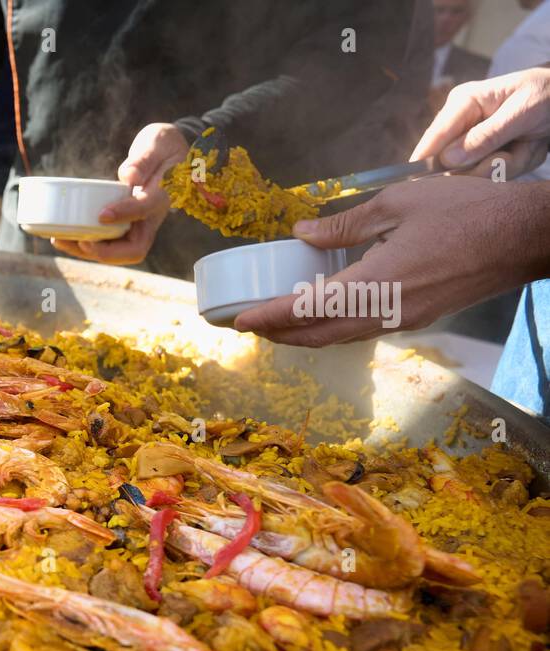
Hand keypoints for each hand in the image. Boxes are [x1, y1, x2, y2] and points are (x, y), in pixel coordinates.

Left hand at [51, 122, 186, 264]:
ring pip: (117, 251)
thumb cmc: (164, 147)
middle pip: (133, 249)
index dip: (125, 214)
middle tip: (79, 241)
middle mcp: (150, 218)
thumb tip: (129, 176)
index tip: (102, 215)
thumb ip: (144, 160)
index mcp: (162, 196)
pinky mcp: (125, 225)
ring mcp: (138, 225)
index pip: (145, 209)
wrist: (170, 154)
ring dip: (88, 251)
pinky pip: (107, 242)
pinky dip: (85, 243)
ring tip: (60, 240)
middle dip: (104, 251)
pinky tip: (63, 237)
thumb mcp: (159, 144)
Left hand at [233, 177, 549, 346]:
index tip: (238, 320)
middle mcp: (386, 312)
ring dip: (304, 334)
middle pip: (318, 335)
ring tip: (275, 323)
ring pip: (340, 337)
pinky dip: (333, 327)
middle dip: (278, 334)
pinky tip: (322, 312)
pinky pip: (363, 330)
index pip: (307, 309)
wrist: (524, 237)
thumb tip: (302, 234)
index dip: (269, 317)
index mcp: (377, 284)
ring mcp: (404, 320)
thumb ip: (346, 225)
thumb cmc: (466, 212)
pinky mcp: (417, 317)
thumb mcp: (399, 204)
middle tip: (247, 325)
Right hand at [412, 66, 549, 177]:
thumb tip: (448, 160)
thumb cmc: (545, 95)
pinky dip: (514, 165)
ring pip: (476, 172)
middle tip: (514, 152)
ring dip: (509, 163)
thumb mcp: (522, 112)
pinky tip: (526, 148)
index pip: (434, 137)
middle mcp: (460, 123)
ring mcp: (470, 141)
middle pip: (453, 163)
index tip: (418, 185)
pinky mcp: (482, 155)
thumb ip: (487, 136)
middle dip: (489, 164)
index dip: (424, 163)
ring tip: (528, 144)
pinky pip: (491, 174)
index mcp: (463, 102)